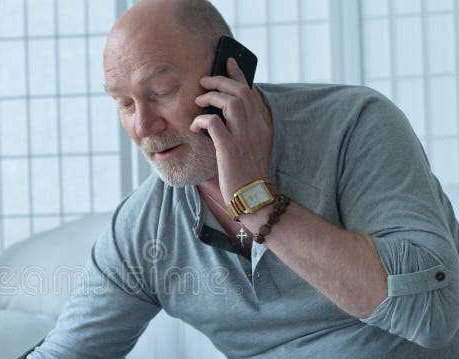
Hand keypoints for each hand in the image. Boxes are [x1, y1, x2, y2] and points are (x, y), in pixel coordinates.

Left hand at [189, 57, 273, 198]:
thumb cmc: (249, 173)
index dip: (238, 74)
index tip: (227, 62)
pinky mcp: (230, 149)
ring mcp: (244, 137)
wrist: (255, 197)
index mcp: (262, 124)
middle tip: (204, 82)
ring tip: (199, 102)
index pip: (251, 91)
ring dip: (211, 98)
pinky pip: (214, 123)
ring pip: (230, 102)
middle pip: (241, 91)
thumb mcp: (254, 146)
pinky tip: (196, 126)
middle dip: (220, 81)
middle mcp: (255, 127)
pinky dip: (202, 119)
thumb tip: (225, 112)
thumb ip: (245, 127)